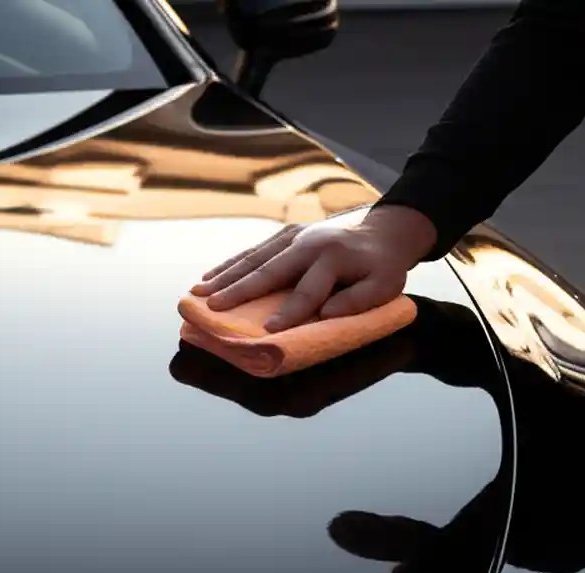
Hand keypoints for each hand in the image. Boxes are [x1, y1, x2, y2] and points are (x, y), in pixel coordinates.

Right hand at [191, 205, 437, 332]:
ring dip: (226, 275)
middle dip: (239, 289)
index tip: (268, 330)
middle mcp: (309, 243)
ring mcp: (295, 235)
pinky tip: (211, 276)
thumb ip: (358, 301)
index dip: (290, 311)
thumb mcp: (385, 286)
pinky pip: (255, 250)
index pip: (309, 290)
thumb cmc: (383, 267)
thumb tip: (324, 313)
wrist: (384, 230)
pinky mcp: (287, 234)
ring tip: (199, 292)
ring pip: (255, 257)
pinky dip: (231, 263)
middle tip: (212, 307)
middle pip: (270, 270)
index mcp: (334, 258)